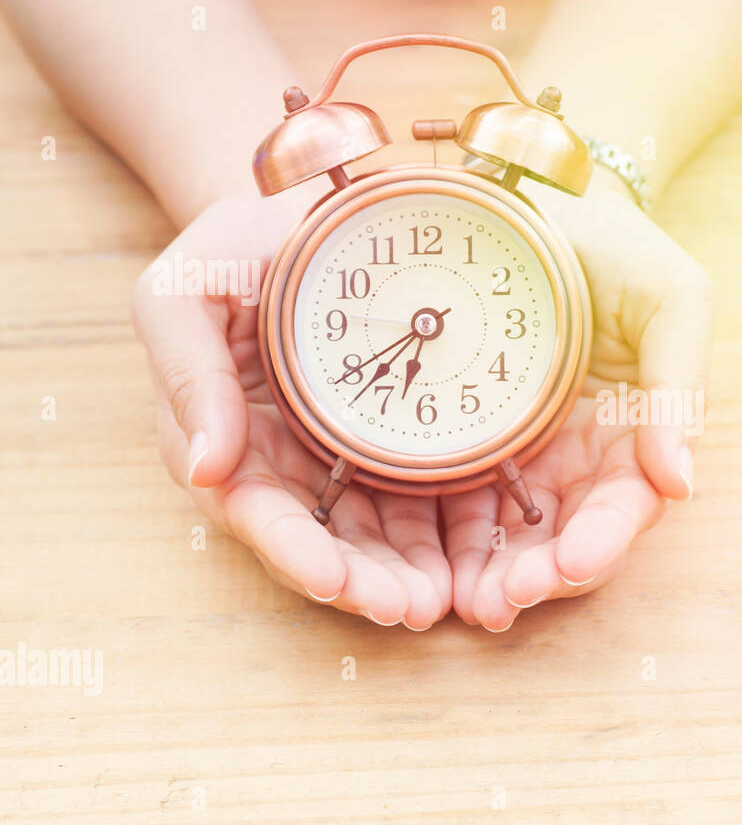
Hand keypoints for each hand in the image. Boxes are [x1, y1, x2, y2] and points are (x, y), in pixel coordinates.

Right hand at [131, 195, 452, 629]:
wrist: (306, 217)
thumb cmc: (235, 253)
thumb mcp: (187, 291)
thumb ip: (187, 371)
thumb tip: (207, 468)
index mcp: (230, 439)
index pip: (257, 510)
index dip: (291, 549)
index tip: (330, 579)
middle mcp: (286, 464)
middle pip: (322, 540)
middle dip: (360, 581)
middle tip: (408, 607)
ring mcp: (344, 460)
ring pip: (375, 534)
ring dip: (404, 572)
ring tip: (440, 602)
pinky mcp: (397, 446)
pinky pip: (421, 497)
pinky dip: (442, 533)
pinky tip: (471, 561)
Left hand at [442, 177, 713, 630]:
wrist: (544, 197)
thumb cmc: (619, 248)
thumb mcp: (673, 300)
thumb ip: (680, 386)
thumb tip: (681, 483)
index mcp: (633, 434)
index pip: (625, 507)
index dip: (602, 543)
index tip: (571, 566)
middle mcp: (579, 456)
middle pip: (563, 536)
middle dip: (537, 577)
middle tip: (499, 603)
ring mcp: (522, 451)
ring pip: (509, 533)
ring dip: (490, 574)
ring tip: (463, 603)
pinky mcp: (468, 436)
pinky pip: (457, 496)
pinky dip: (446, 538)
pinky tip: (426, 565)